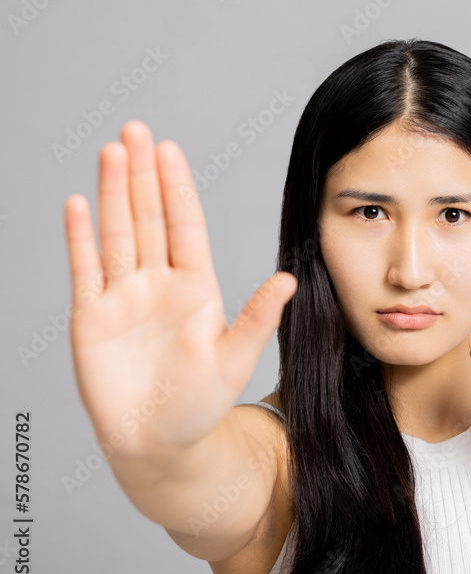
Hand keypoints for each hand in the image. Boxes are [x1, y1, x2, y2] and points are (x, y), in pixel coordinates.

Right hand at [64, 120, 296, 458]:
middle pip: (147, 218)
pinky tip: (79, 203)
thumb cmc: (200, 405)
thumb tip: (289, 279)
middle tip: (136, 129)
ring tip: (111, 152)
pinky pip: (85, 269)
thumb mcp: (234, 359)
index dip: (176, 188)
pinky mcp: (92, 318)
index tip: (170, 150)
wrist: (158, 444)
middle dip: (141, 174)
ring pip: (116, 233)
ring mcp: (123, 298)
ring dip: (112, 193)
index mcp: (196, 288)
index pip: (184, 226)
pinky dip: (79, 237)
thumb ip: (256, 317)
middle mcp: (158, 284)